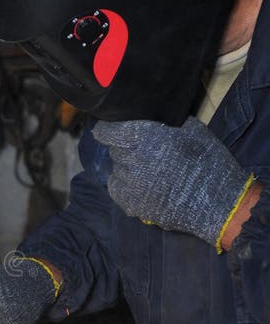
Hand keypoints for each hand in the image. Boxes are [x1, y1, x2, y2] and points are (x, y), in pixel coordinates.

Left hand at [92, 117, 254, 250]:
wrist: (218, 202)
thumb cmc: (208, 161)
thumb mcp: (192, 130)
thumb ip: (165, 123)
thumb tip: (149, 118)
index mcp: (147, 138)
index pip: (110, 132)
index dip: (106, 130)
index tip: (105, 129)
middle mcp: (134, 160)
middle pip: (116, 151)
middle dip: (125, 149)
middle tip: (141, 151)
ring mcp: (131, 184)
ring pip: (117, 170)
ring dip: (127, 168)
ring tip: (146, 170)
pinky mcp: (132, 204)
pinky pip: (116, 189)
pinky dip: (123, 185)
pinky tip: (139, 184)